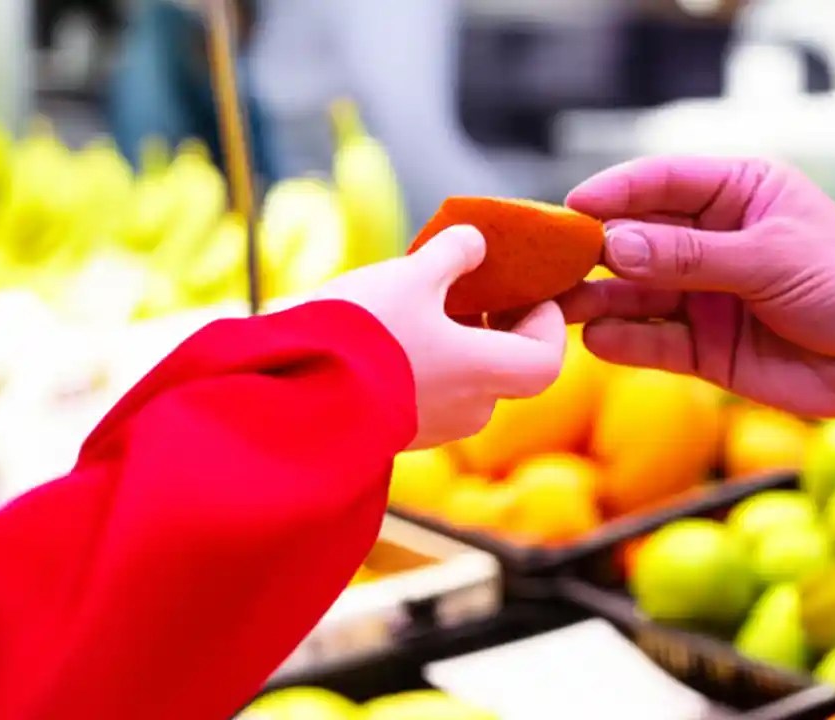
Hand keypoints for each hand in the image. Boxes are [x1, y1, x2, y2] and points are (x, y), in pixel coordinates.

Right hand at [316, 225, 565, 448]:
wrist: (287, 395)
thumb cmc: (358, 333)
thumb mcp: (410, 274)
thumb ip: (453, 253)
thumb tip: (476, 242)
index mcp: (483, 373)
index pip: (547, 361)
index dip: (546, 325)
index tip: (526, 294)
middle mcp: (467, 410)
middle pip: (507, 369)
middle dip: (497, 328)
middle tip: (473, 289)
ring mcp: (433, 428)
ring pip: (467, 382)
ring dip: (459, 344)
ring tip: (423, 304)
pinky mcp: (398, 434)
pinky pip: (431, 396)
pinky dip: (429, 365)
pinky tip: (393, 334)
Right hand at [560, 156, 834, 417]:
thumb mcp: (771, 257)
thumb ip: (692, 256)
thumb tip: (615, 246)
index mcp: (737, 193)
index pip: (663, 182)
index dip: (616, 192)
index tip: (573, 206)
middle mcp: (712, 241)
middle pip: (638, 238)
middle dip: (595, 249)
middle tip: (550, 262)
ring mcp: (705, 295)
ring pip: (636, 293)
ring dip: (596, 299)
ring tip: (556, 305)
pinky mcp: (704, 348)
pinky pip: (653, 341)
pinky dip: (624, 342)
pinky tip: (597, 340)